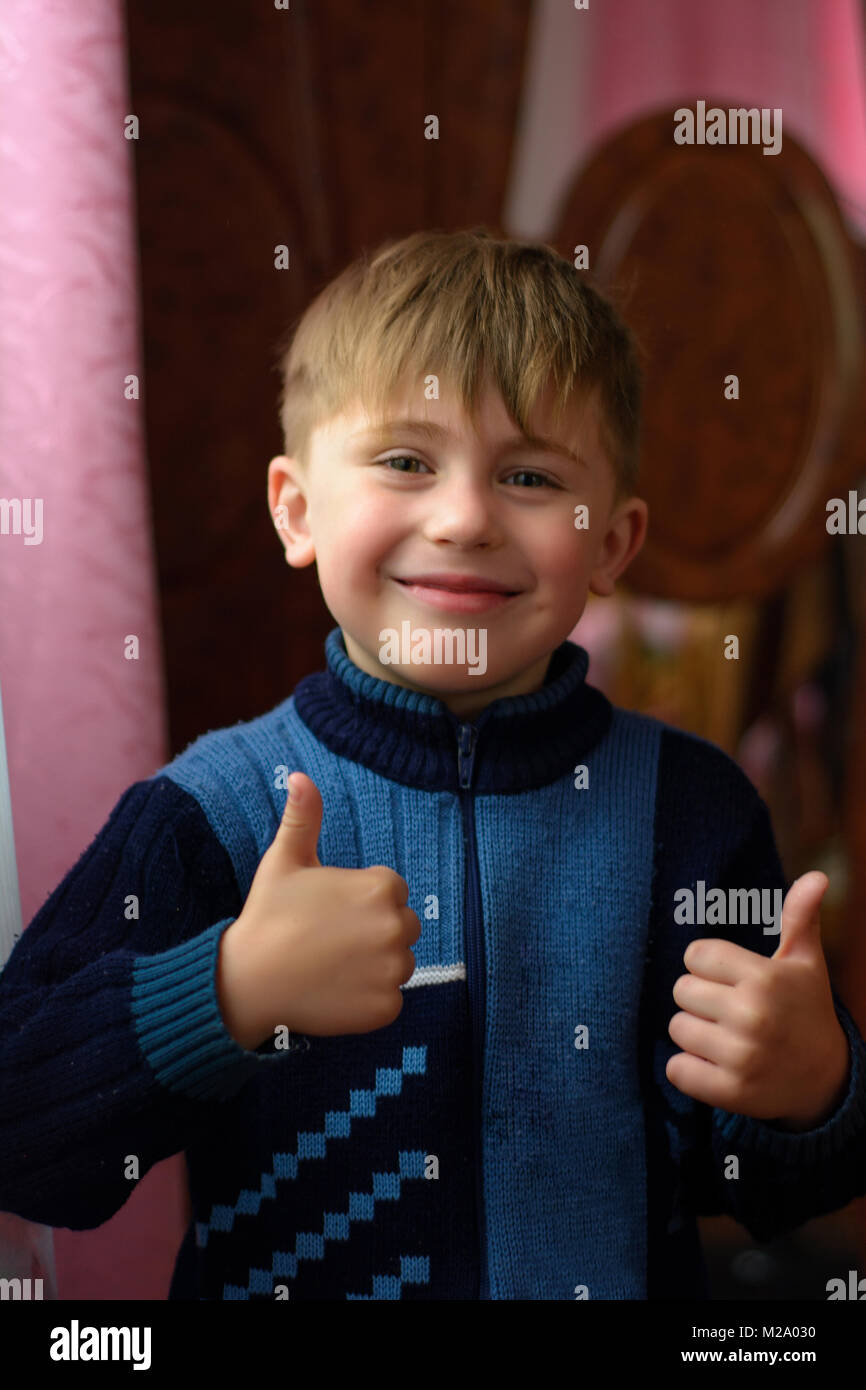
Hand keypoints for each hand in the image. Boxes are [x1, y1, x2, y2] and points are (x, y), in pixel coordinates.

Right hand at [216, 772, 420, 1047]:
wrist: (248, 980)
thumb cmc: (268, 915)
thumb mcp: (284, 860)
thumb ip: (303, 817)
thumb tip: (300, 776)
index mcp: (382, 886)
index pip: (392, 892)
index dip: (359, 903)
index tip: (328, 913)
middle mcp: (397, 926)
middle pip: (401, 927)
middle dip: (373, 933)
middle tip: (328, 941)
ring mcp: (394, 970)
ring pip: (398, 964)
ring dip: (373, 967)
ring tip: (330, 966)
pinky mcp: (387, 1008)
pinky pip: (390, 1001)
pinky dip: (367, 1001)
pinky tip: (334, 991)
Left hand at [665, 871, 850, 1129]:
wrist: (825, 1080)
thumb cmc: (805, 1009)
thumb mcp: (805, 962)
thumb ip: (800, 917)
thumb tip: (818, 876)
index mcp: (765, 979)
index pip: (696, 954)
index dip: (708, 966)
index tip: (731, 980)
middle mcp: (752, 1015)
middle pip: (681, 989)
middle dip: (699, 999)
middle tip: (728, 1011)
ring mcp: (741, 1056)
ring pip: (676, 1028)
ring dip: (694, 1034)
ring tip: (725, 1038)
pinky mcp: (730, 1092)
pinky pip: (676, 1070)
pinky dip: (688, 1069)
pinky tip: (716, 1065)